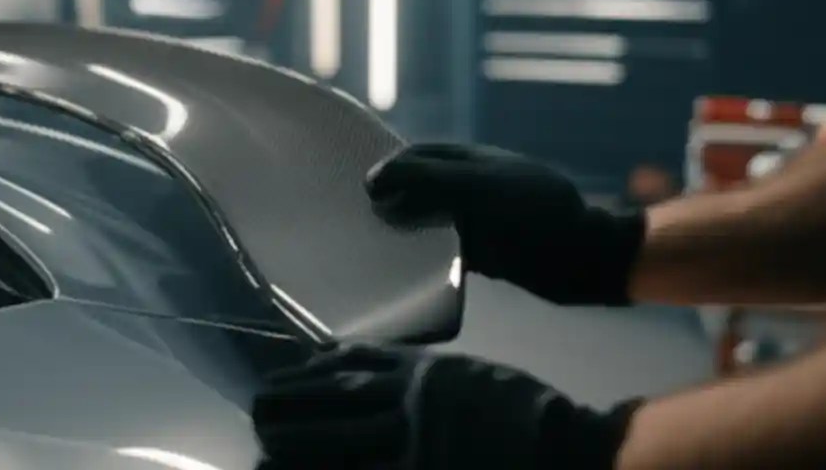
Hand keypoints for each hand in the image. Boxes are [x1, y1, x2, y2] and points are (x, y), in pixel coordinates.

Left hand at [251, 344, 638, 469]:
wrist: (566, 448)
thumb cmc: (515, 411)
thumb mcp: (462, 375)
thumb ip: (411, 372)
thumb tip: (346, 367)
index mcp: (423, 372)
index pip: (348, 366)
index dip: (306, 375)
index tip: (281, 380)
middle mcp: (413, 403)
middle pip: (331, 402)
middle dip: (288, 409)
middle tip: (259, 414)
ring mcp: (417, 444)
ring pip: (337, 444)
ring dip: (294, 445)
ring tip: (264, 449)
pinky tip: (301, 468)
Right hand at [366, 143, 644, 304]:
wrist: (581, 257)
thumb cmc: (533, 211)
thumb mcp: (476, 185)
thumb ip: (425, 179)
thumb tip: (371, 182)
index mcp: (465, 159)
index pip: (411, 156)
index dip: (382, 167)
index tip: (347, 187)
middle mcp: (465, 186)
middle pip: (413, 189)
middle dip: (385, 202)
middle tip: (348, 223)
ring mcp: (472, 220)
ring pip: (423, 223)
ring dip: (400, 234)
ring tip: (364, 249)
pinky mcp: (480, 253)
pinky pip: (440, 253)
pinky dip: (420, 261)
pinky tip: (398, 274)